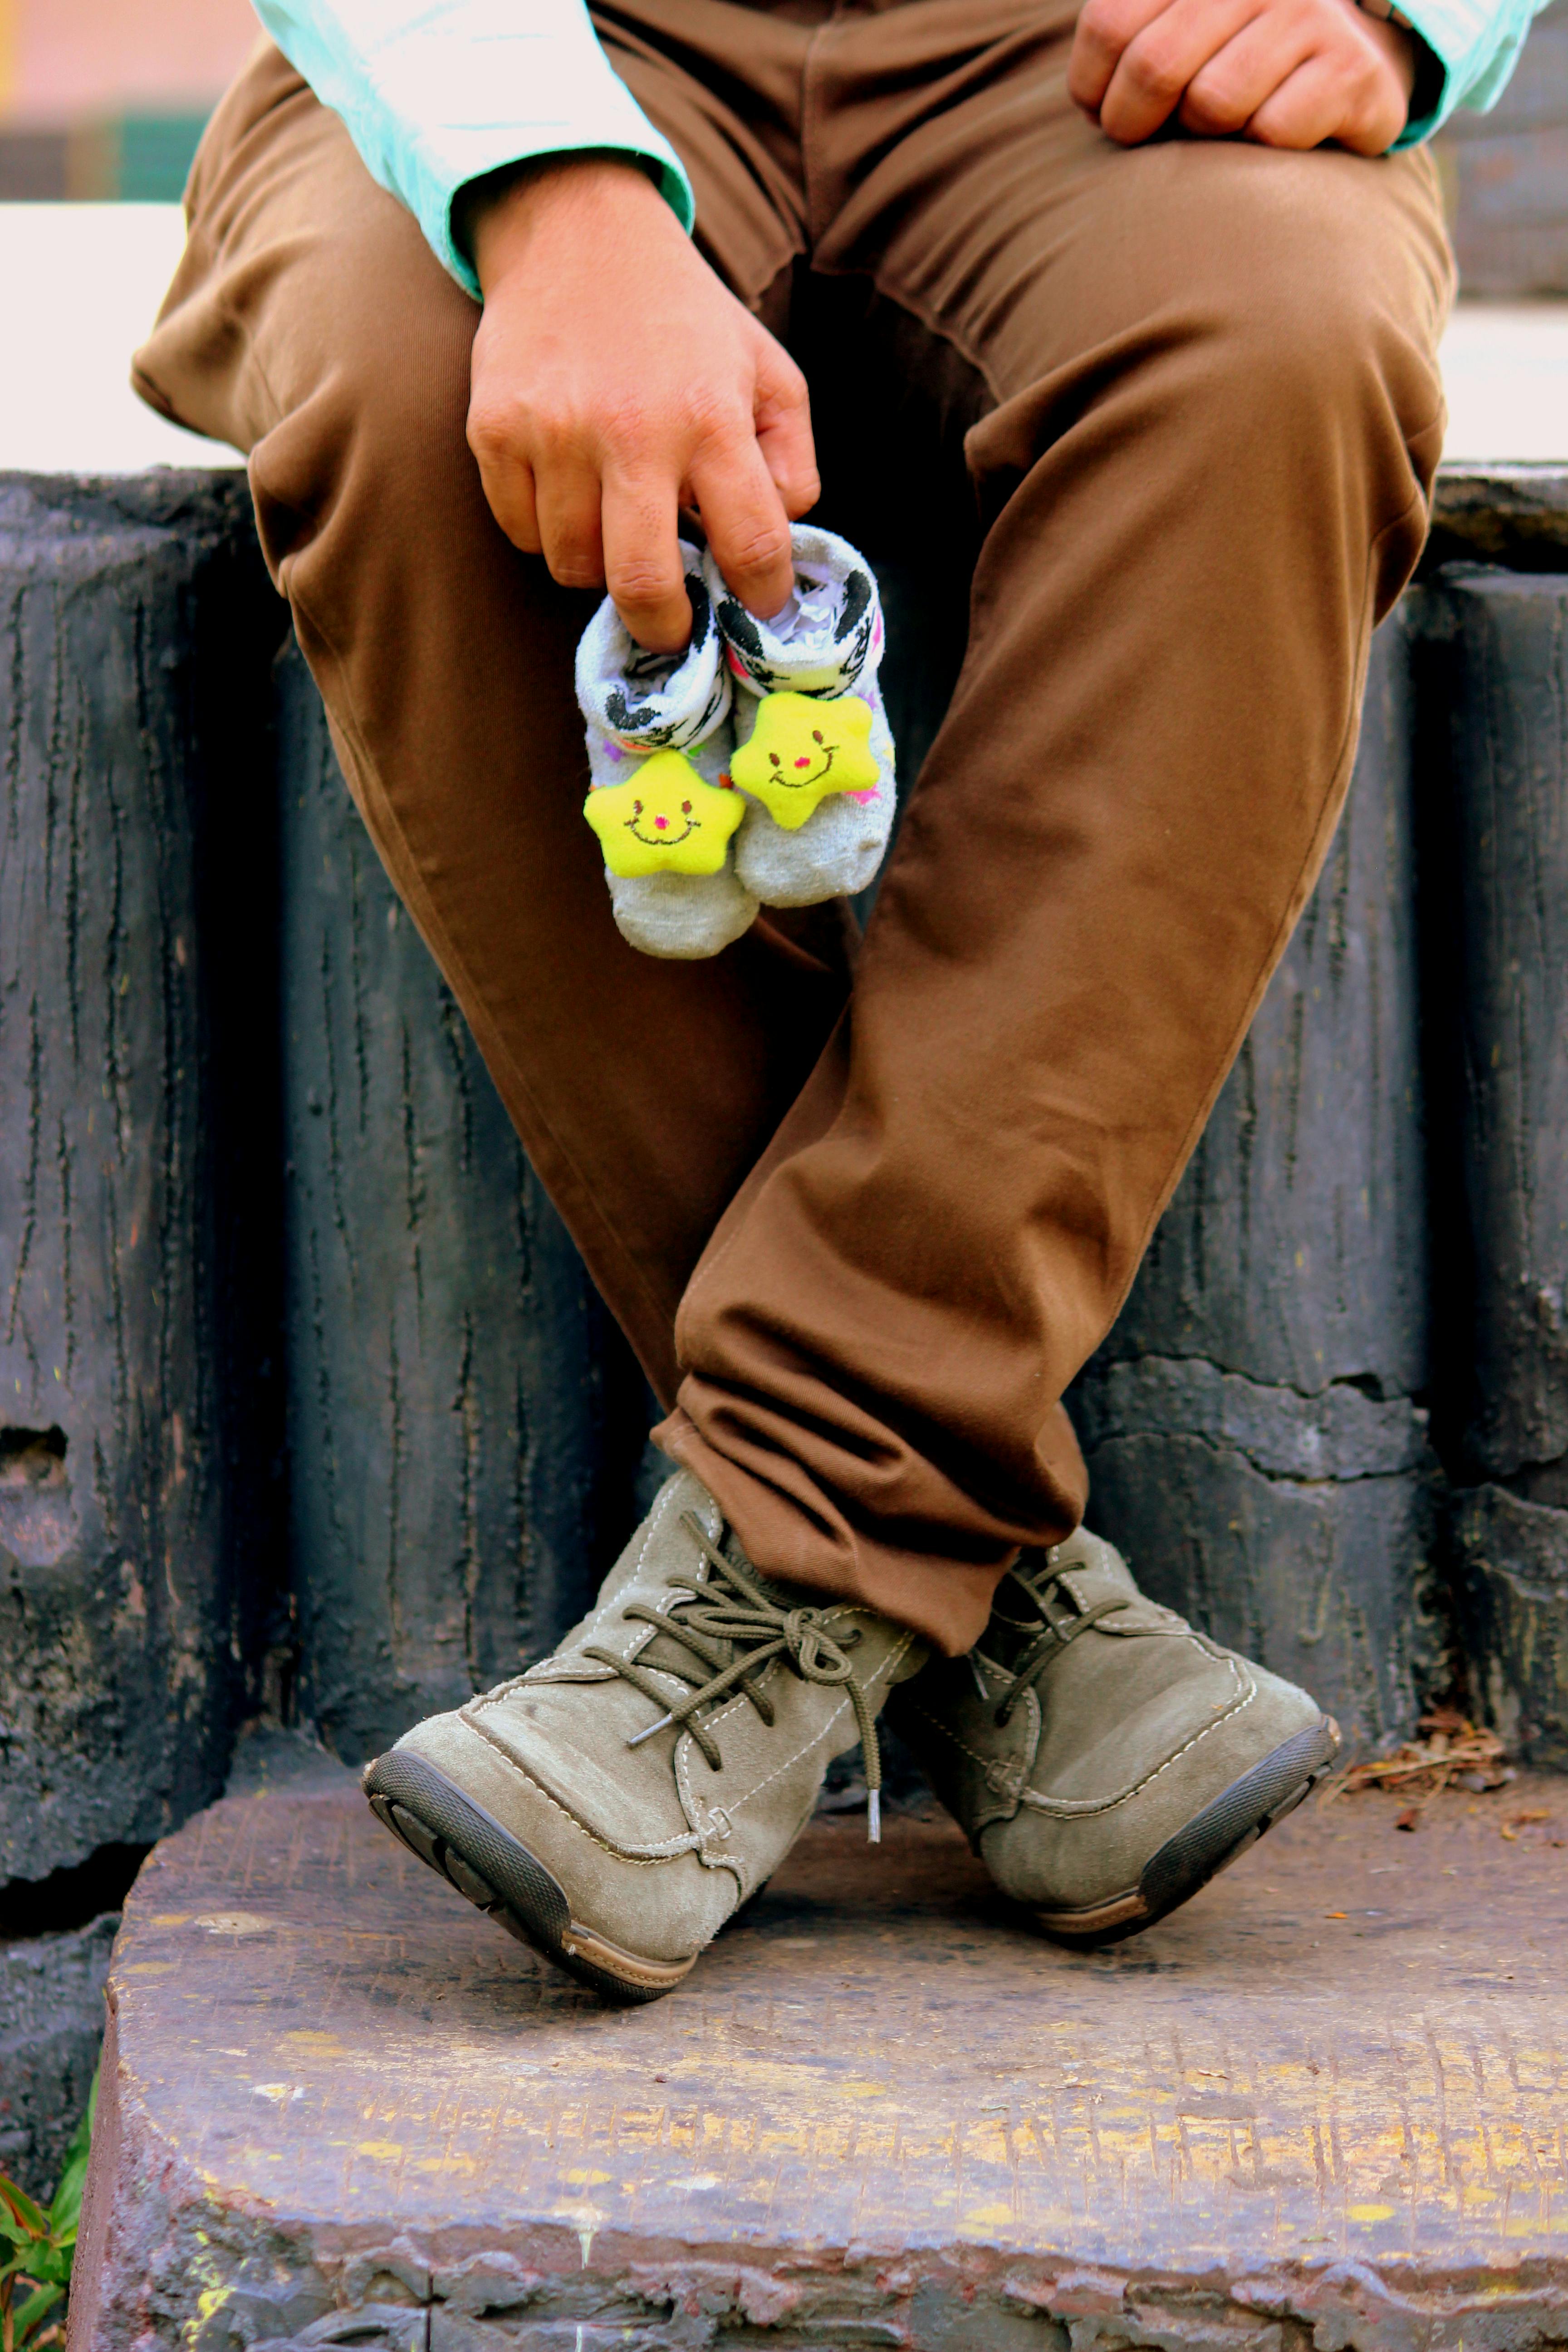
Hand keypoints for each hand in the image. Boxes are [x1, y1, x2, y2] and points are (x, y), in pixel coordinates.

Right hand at [463, 155, 816, 651]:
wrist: (577, 231)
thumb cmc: (683, 320)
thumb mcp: (765, 371)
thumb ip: (790, 460)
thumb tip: (781, 537)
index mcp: (711, 415)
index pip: (750, 544)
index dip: (762, 594)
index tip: (757, 607)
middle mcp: (629, 428)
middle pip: (642, 583)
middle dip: (664, 626)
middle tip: (673, 628)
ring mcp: (553, 432)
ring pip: (573, 566)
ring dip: (600, 566)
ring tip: (617, 522)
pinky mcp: (494, 431)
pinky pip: (521, 532)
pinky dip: (547, 530)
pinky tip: (569, 487)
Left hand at [1068, 0, 1416, 154]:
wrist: (1350, 57)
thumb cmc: (1237, 53)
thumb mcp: (1178, 26)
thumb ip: (1128, 36)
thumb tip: (1091, 101)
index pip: (1108, 24)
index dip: (1092, 87)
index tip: (1103, 109)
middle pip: (1154, 66)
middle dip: (1135, 123)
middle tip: (1149, 134)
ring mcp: (1307, 14)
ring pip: (1212, 103)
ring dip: (1203, 134)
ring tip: (1219, 124)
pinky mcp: (1347, 69)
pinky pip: (1270, 130)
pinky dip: (1260, 149)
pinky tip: (1273, 130)